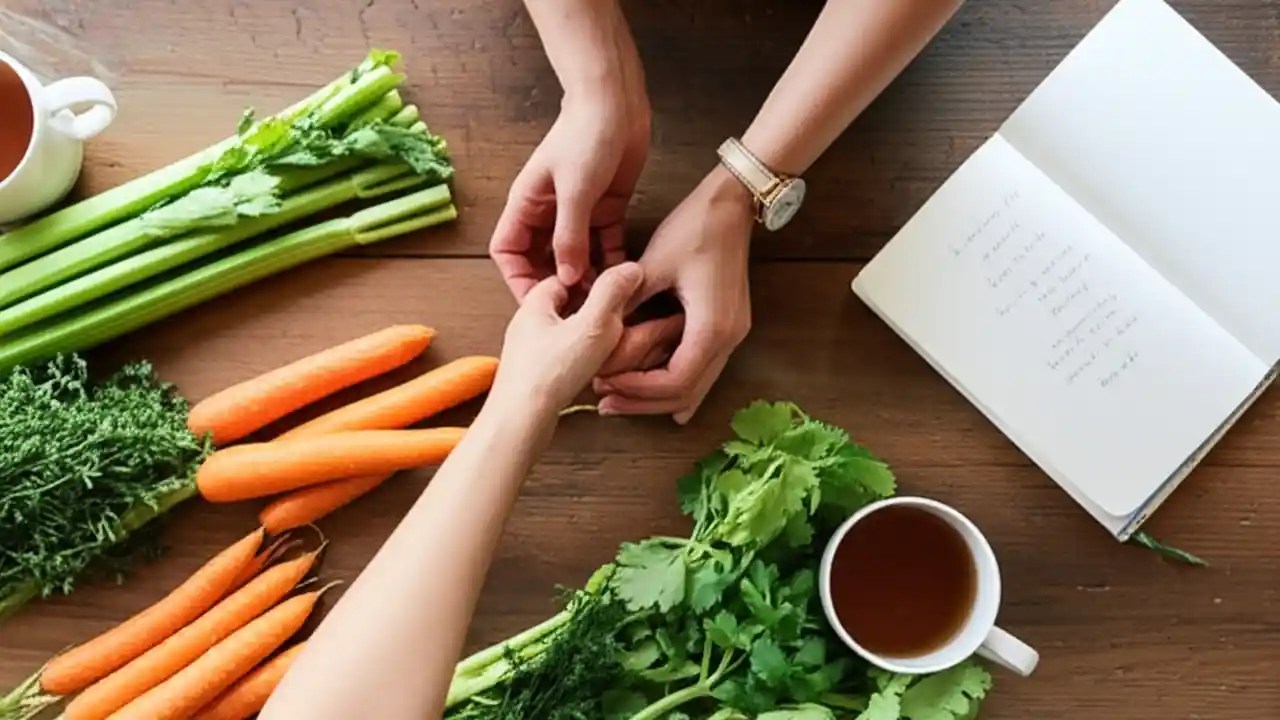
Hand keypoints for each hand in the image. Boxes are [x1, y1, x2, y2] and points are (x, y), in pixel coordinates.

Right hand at [489, 96, 648, 298]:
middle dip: (557, 285)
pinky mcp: (606, 209)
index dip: (518, 279)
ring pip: (576, 257)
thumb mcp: (574, 190)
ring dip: (588, 277)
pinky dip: (611, 261)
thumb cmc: (585, 135)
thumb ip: (568, 237)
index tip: (540, 302)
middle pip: (542, 261)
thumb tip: (566, 279)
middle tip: (577, 309)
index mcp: (527, 205)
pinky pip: (604, 244)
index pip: (508, 251)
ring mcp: (578, 213)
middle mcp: (548, 213)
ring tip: (603, 301)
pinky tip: (624, 278)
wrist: (617, 102)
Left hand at [491, 262, 644, 418]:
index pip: (565, 277)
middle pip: (565, 305)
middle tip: (618, 315)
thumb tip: (630, 267)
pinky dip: (578, 358)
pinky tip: (592, 368)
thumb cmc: (548, 376)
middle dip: (592, 308)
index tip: (616, 285)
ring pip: (564, 333)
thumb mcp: (592, 326)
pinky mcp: (533, 376)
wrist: (519, 422)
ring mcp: (528, 352)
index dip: (592, 278)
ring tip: (610, 343)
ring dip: (586, 335)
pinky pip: (560, 357)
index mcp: (534, 304)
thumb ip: (612, 294)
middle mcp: (527, 325)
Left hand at [594, 168, 754, 422]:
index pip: (674, 381)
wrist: (732, 204)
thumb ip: (625, 302)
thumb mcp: (651, 265)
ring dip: (657, 396)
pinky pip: (702, 368)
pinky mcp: (727, 326)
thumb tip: (595, 330)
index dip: (638, 390)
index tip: (605, 384)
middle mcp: (728, 339)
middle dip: (644, 402)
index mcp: (711, 327)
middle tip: (606, 403)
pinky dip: (675, 382)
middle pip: (686, 393)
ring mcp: (732, 334)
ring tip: (620, 397)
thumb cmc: (694, 229)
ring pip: (696, 386)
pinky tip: (651, 390)